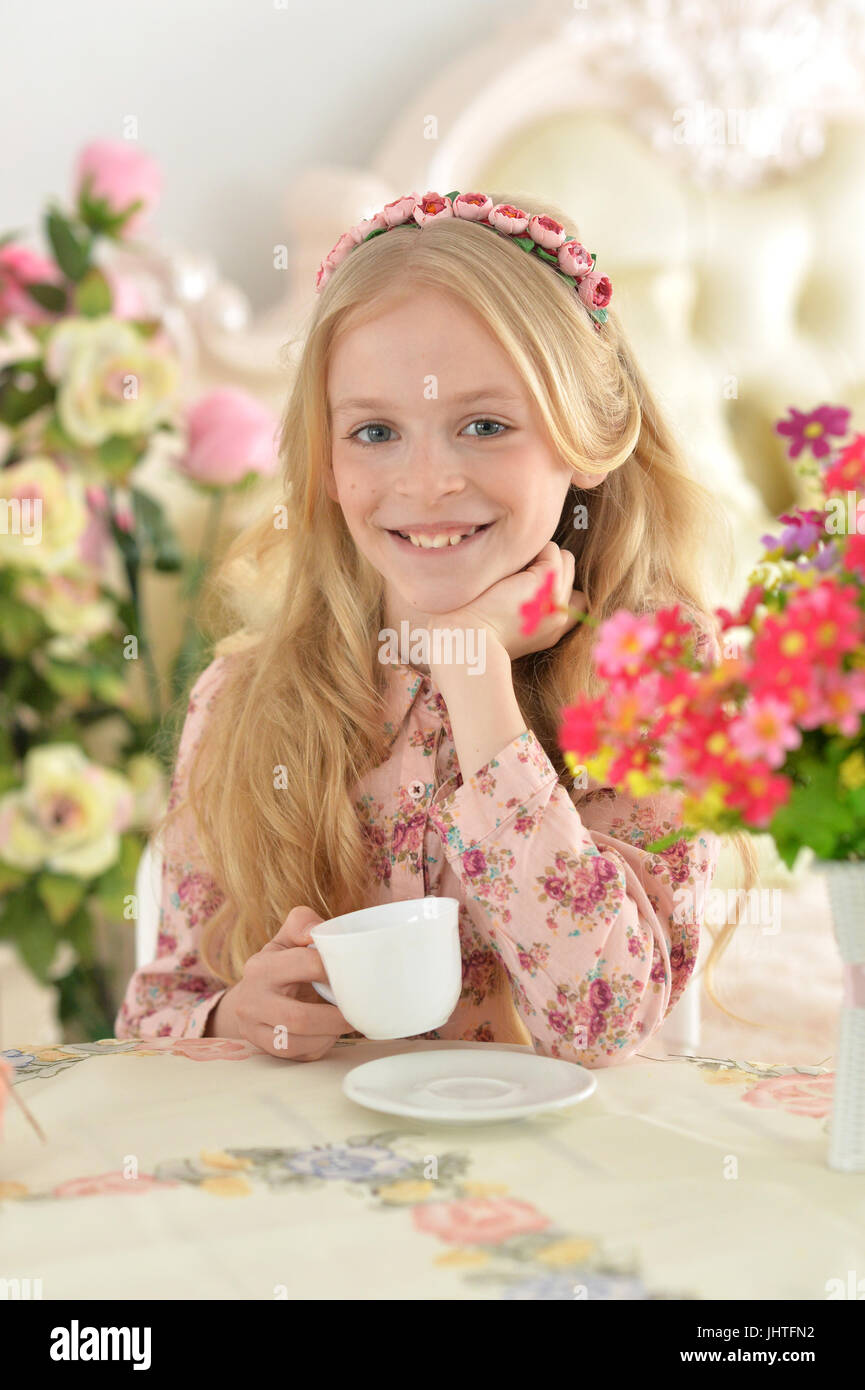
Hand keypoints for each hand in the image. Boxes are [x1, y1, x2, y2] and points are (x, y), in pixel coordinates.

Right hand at [209, 906, 352, 1060]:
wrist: (250, 997)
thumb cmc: (279, 963)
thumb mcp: (287, 938)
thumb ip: (301, 923)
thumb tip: (317, 930)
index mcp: (261, 967)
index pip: (305, 964)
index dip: (335, 969)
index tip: (354, 972)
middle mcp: (252, 1000)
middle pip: (298, 1016)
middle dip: (334, 1016)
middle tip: (357, 1009)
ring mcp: (254, 1028)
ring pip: (296, 1042)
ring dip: (328, 1034)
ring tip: (345, 1022)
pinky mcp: (264, 1049)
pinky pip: (297, 1054)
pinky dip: (319, 1046)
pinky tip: (329, 1034)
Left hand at [428, 541, 585, 661]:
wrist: (465, 638)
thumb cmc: (473, 628)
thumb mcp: (503, 620)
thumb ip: (524, 602)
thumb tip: (526, 569)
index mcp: (551, 631)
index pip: (576, 601)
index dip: (554, 584)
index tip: (523, 584)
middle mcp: (559, 617)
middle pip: (568, 574)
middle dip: (545, 564)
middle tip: (513, 572)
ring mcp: (557, 599)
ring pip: (564, 559)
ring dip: (539, 554)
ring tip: (512, 565)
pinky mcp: (548, 581)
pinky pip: (552, 550)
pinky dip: (531, 548)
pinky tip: (509, 559)